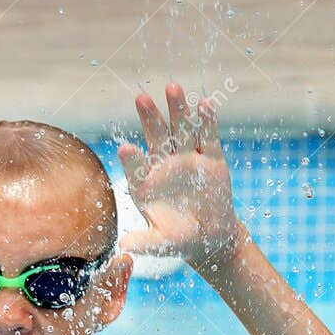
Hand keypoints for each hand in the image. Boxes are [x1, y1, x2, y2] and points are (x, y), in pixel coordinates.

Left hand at [118, 83, 240, 271]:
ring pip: (182, 130)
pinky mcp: (212, 159)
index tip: (125, 149)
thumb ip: (144, 242)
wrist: (209, 237)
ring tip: (172, 87)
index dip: (132, 158)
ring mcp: (189, 159)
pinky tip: (204, 104)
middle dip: (150, 118)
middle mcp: (165, 165)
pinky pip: (209, 138)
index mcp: (147, 183)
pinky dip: (207, 122)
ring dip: (177, 110)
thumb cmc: (179, 239)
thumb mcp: (162, 243)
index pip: (137, 166)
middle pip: (157, 137)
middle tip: (141, 98)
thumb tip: (122, 247)